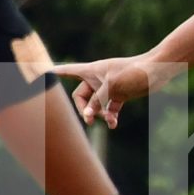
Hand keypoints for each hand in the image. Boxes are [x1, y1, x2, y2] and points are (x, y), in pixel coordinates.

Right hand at [55, 56, 174, 128]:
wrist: (157, 69)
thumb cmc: (134, 71)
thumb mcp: (112, 86)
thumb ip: (97, 102)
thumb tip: (86, 116)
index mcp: (91, 71)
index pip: (66, 71)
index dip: (52, 74)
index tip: (35, 74)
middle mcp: (96, 79)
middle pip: (80, 96)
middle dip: (83, 109)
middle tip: (89, 119)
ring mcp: (107, 88)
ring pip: (94, 105)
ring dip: (98, 115)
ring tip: (108, 121)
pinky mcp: (119, 95)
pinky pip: (108, 109)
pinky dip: (109, 117)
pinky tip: (113, 125)